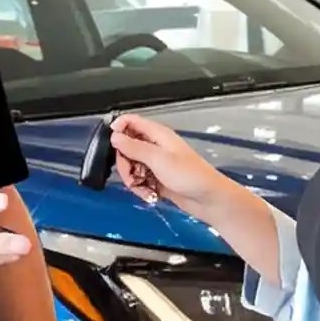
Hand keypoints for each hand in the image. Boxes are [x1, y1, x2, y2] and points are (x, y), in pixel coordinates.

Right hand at [110, 113, 227, 217]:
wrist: (207, 199)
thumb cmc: (190, 176)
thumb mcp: (158, 159)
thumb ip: (134, 147)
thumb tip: (115, 137)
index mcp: (158, 135)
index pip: (131, 121)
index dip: (118, 129)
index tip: (112, 145)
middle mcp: (156, 146)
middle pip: (127, 147)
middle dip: (125, 163)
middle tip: (132, 175)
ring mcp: (156, 163)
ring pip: (131, 166)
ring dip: (132, 179)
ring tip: (143, 189)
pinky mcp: (157, 178)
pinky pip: (140, 180)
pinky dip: (141, 188)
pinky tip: (149, 195)